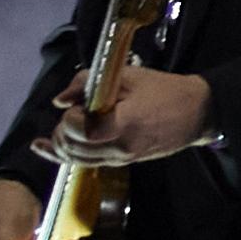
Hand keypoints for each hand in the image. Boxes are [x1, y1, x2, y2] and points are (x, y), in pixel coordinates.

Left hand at [52, 65, 213, 166]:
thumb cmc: (165, 90)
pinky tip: (42, 148)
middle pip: (73, 147)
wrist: (197, 113)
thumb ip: (89, 82)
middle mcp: (119, 147)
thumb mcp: (130, 76)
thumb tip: (60, 100)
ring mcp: (119, 159)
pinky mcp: (120, 163)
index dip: (71, 117)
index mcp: (124, 123)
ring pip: (74, 159)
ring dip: (61, 143)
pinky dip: (62, 155)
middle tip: (75, 111)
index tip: (78, 104)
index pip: (81, 130)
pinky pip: (84, 163)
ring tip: (65, 126)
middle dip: (63, 129)